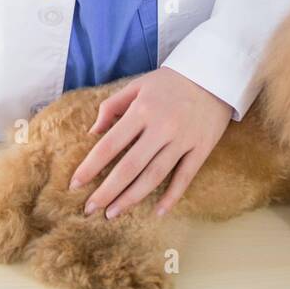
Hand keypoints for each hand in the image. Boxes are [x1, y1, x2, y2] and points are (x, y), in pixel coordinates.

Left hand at [68, 69, 233, 218]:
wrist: (214, 75)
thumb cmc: (171, 81)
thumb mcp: (138, 85)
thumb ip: (112, 106)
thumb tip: (93, 133)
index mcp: (142, 110)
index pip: (109, 144)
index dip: (90, 167)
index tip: (75, 184)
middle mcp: (161, 127)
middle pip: (129, 167)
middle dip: (107, 191)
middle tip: (90, 208)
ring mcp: (182, 140)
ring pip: (153, 177)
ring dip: (131, 198)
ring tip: (113, 213)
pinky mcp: (201, 149)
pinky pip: (184, 178)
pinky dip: (171, 197)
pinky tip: (157, 212)